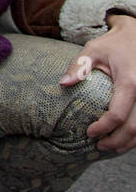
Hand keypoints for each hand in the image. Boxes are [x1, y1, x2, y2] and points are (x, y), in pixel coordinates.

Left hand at [60, 14, 135, 151]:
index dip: (104, 127)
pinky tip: (125, 138)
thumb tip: (63, 84)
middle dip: (117, 140)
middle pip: (135, 127)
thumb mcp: (93, 50)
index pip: (118, 113)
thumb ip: (78, 67)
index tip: (89, 133)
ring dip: (130, 141)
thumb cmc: (113, 44)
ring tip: (112, 146)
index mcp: (130, 82)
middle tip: (99, 146)